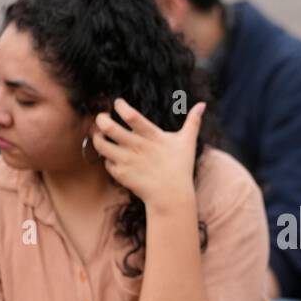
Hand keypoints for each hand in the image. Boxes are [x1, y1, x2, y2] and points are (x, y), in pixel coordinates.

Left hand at [90, 98, 204, 213]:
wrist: (171, 196)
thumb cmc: (180, 167)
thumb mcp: (187, 142)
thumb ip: (193, 122)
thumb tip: (203, 104)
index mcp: (152, 136)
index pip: (131, 115)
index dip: (120, 106)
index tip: (117, 103)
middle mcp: (137, 147)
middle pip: (109, 127)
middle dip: (100, 119)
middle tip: (101, 118)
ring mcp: (127, 161)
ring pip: (101, 145)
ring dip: (97, 138)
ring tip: (99, 135)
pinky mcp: (121, 174)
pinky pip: (106, 162)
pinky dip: (107, 159)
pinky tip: (112, 157)